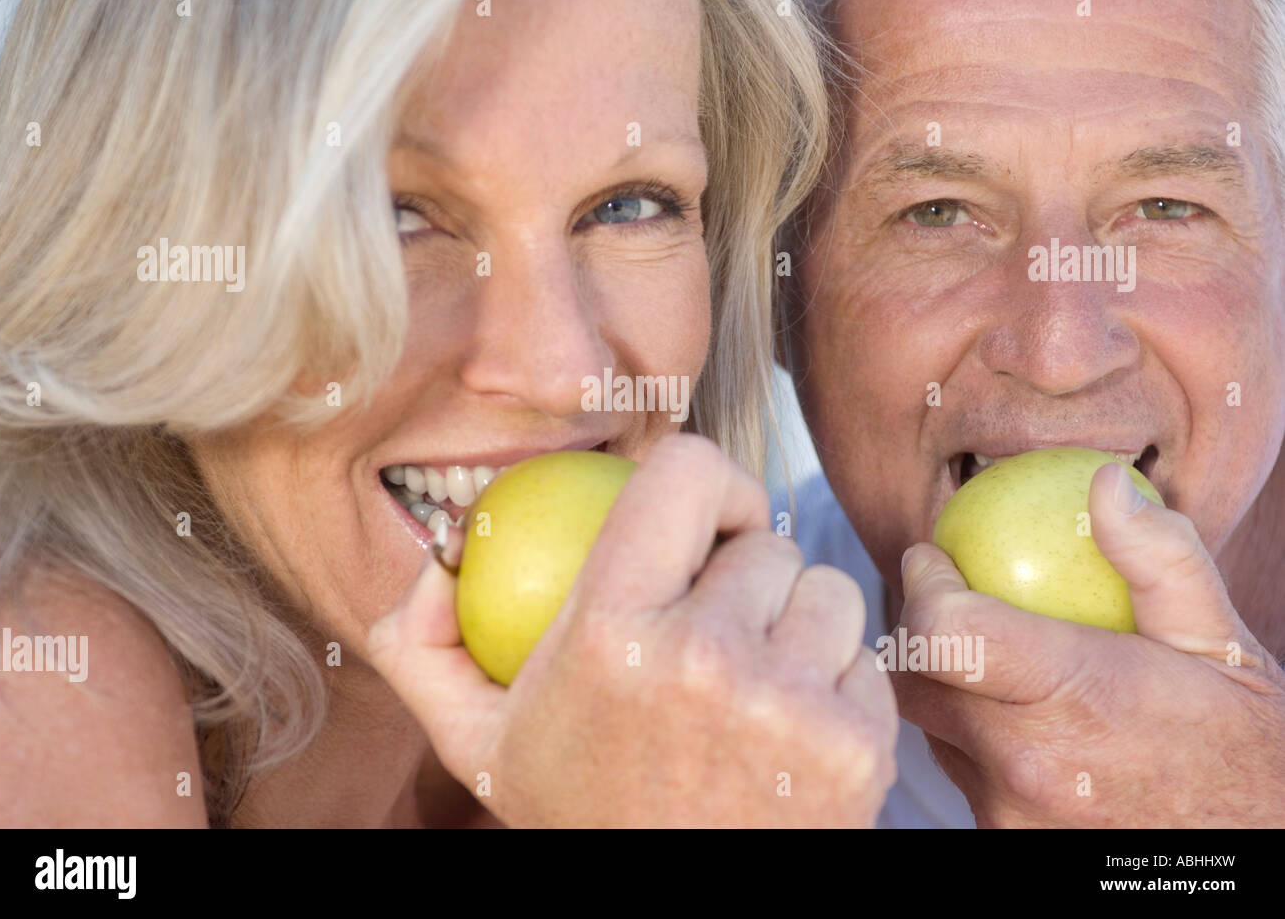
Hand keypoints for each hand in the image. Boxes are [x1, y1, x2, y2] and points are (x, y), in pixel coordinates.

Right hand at [366, 433, 896, 826]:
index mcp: (610, 631)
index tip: (707, 522)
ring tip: (752, 681)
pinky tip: (788, 730)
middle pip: (766, 541)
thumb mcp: (477, 742)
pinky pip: (865, 660)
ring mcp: (791, 703)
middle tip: (714, 631)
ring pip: (827, 592)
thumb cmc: (580, 818)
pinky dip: (834, 683)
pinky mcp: (858, 746)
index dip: (710, 480)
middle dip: (744, 575)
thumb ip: (425, 641)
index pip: (689, 471)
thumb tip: (443, 548)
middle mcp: (706, 657)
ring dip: (796, 623)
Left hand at [894, 461, 1284, 826]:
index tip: (933, 557)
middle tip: (953, 593)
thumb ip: (1157, 556)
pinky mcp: (1005, 842)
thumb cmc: (1241, 739)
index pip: (942, 633)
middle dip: (921, 627)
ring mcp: (1010, 814)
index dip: (923, 584)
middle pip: (915, 679)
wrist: (1262, 845)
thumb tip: (1102, 481)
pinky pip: (958, 772)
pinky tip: (1015, 711)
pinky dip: (972, 734)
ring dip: (947, 682)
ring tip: (992, 651)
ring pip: (930, 728)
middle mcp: (1027, 765)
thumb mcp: (1216, 638)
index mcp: (1074, 699)